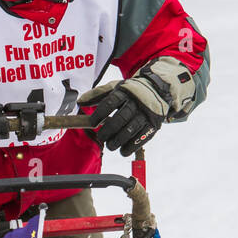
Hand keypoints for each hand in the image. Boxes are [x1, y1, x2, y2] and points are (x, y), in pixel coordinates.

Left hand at [79, 56, 194, 156]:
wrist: (157, 89)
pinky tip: (123, 150)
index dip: (99, 114)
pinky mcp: (153, 124)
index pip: (109, 103)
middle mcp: (135, 102)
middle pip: (120, 118)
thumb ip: (97, 94)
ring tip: (110, 146)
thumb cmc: (130, 91)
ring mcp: (145, 114)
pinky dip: (131, 146)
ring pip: (131, 129)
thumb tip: (80, 102)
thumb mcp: (115, 87)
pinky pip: (142, 138)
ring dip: (118, 140)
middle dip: (108, 131)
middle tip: (101, 138)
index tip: (93, 123)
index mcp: (123, 92)